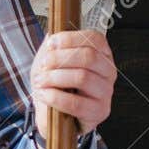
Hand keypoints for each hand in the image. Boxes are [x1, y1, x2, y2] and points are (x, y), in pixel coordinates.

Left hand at [31, 30, 115, 145]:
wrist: (52, 114)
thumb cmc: (55, 85)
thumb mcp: (52, 61)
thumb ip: (54, 46)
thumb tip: (52, 34)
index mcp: (102, 55)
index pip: (95, 39)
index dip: (70, 39)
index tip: (50, 44)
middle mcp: (108, 72)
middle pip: (89, 56)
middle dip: (60, 59)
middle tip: (43, 65)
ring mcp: (106, 92)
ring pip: (82, 77)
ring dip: (54, 78)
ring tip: (40, 81)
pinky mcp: (99, 112)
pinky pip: (76, 103)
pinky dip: (55, 97)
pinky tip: (44, 94)